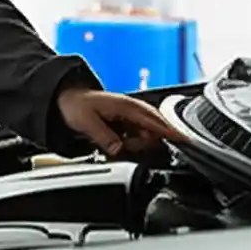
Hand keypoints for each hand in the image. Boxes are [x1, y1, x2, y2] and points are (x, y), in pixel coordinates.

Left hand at [56, 86, 186, 157]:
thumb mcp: (86, 122)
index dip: (169, 131)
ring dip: (136, 145)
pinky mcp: (127, 123)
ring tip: (114, 143)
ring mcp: (131, 116)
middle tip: (124, 146)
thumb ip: (104, 136)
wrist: (67, 100)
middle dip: (144, 143)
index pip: (154, 120)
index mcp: (126, 106)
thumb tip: (119, 149)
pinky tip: (117, 143)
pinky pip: (137, 137)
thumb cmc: (76, 106)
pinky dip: (132, 143)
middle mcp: (132, 110)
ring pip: (146, 136)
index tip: (183, 140)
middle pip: (154, 131)